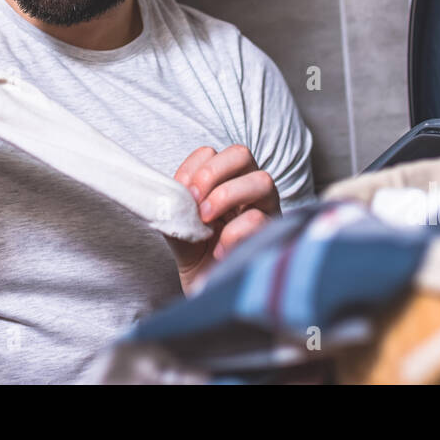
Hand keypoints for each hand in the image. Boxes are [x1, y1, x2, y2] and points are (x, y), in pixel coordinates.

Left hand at [165, 145, 280, 295]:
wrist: (208, 287)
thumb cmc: (197, 254)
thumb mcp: (178, 227)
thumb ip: (174, 207)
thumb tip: (166, 194)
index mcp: (223, 181)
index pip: (212, 153)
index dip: (193, 168)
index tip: (180, 192)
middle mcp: (248, 189)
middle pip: (241, 154)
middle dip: (212, 173)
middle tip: (195, 201)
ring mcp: (265, 209)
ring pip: (262, 180)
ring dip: (226, 195)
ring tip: (206, 220)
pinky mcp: (273, 233)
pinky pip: (260, 219)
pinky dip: (234, 232)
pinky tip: (220, 249)